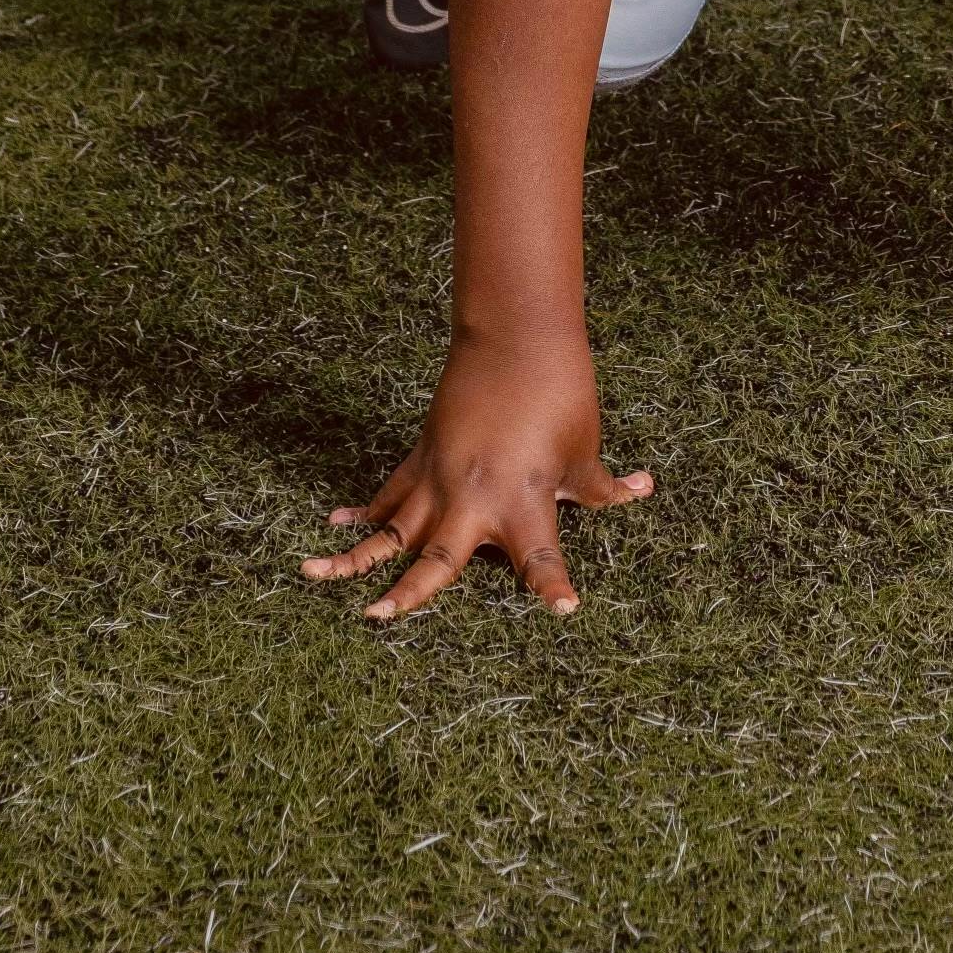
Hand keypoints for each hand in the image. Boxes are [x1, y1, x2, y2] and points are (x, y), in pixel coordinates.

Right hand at [301, 330, 652, 620]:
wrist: (519, 334)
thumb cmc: (561, 392)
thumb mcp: (584, 445)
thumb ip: (600, 485)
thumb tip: (640, 490)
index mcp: (523, 500)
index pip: (541, 558)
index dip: (553, 585)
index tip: (565, 610)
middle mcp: (475, 497)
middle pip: (435, 557)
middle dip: (407, 593)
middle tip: (379, 618)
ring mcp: (442, 475)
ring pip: (391, 526)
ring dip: (354, 554)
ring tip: (311, 572)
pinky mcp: (425, 453)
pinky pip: (389, 491)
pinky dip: (362, 510)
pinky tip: (334, 527)